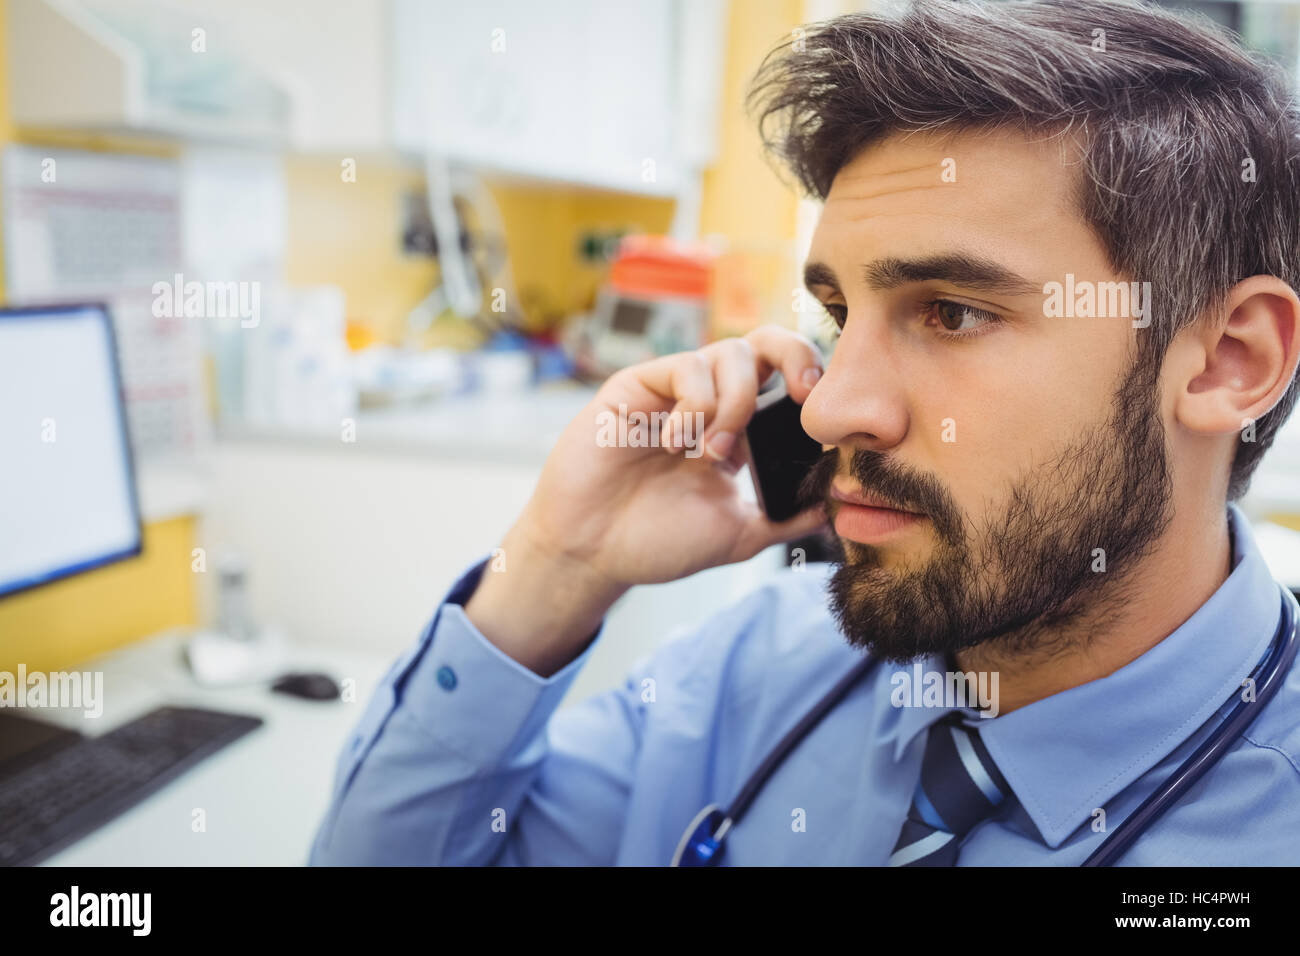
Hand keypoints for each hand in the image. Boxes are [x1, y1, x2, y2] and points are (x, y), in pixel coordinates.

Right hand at [465, 327, 827, 674]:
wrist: (593, 553)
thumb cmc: (656, 541)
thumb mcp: (740, 534)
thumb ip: (788, 518)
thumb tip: (841, 507)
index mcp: (738, 428)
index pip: (786, 378)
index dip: (812, 382)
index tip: (825, 419)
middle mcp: (710, 401)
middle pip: (766, 342)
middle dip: (795, 357)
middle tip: (802, 396)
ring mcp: (673, 391)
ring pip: (730, 353)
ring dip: (737, 403)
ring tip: (713, 454)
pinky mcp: (637, 386)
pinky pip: (685, 368)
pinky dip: (696, 405)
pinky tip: (678, 444)